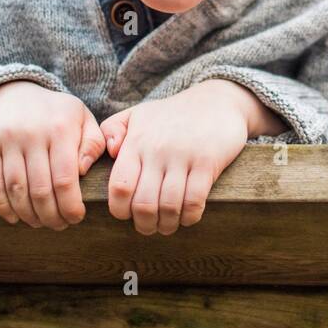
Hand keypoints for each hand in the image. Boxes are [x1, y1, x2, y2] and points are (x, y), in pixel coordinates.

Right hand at [0, 80, 106, 229]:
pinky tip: (16, 218)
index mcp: (60, 127)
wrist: (10, 92)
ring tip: (40, 223)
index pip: (66, 179)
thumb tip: (83, 171)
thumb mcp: (81, 118)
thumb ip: (93, 143)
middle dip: (52, 215)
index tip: (76, 218)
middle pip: (40, 190)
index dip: (71, 205)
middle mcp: (31, 133)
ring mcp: (5, 140)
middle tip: (59, 225)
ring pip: (17, 191)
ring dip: (29, 215)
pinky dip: (4, 207)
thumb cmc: (54, 114)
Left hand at [97, 79, 256, 234]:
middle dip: (144, 224)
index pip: (119, 187)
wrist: (217, 100)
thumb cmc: (173, 114)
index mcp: (136, 141)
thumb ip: (112, 130)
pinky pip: (194, 200)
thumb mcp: (138, 114)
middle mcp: (157, 150)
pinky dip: (189, 216)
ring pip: (168, 206)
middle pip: (143, 203)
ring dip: (167, 224)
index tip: (127, 214)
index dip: (120, 210)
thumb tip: (110, 154)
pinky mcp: (207, 162)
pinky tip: (188, 216)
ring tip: (167, 226)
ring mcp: (183, 156)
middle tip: (148, 227)